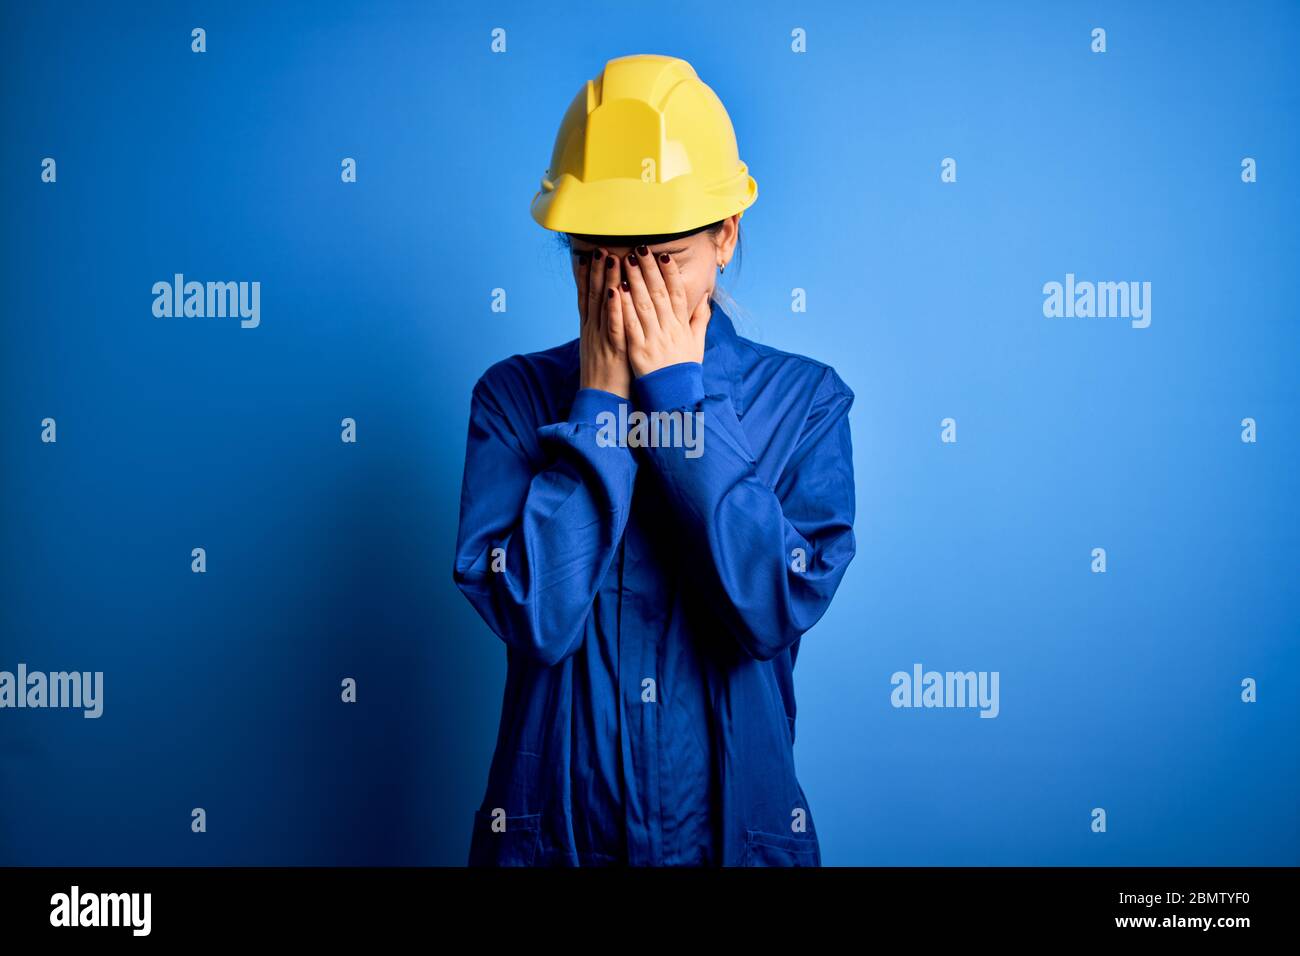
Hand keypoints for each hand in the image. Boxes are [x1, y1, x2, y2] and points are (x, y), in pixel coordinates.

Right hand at [577, 249, 631, 397]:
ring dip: (605, 280)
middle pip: (593, 295)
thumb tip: (612, 316)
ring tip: (609, 257)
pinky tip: (615, 292)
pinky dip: (613, 308)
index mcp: (591, 331)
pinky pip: (613, 326)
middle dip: (596, 270)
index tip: (589, 255)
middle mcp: (593, 331)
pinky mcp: (613, 351)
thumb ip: (607, 330)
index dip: (587, 276)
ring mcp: (602, 340)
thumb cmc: (608, 378)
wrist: (601, 405)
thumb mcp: (602, 350)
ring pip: (602, 305)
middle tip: (600, 246)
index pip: (587, 298)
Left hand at [617, 247, 710, 376]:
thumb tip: (705, 299)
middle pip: (659, 294)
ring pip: (644, 305)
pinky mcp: (638, 351)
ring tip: (626, 261)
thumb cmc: (683, 371)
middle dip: (649, 269)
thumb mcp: (697, 344)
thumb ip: (700, 320)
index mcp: (682, 327)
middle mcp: (669, 330)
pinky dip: (624, 306)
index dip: (670, 274)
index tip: (664, 256)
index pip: (678, 294)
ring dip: (635, 280)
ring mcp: (654, 340)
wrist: (674, 398)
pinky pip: (631, 325)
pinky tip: (617, 290)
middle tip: (639, 248)